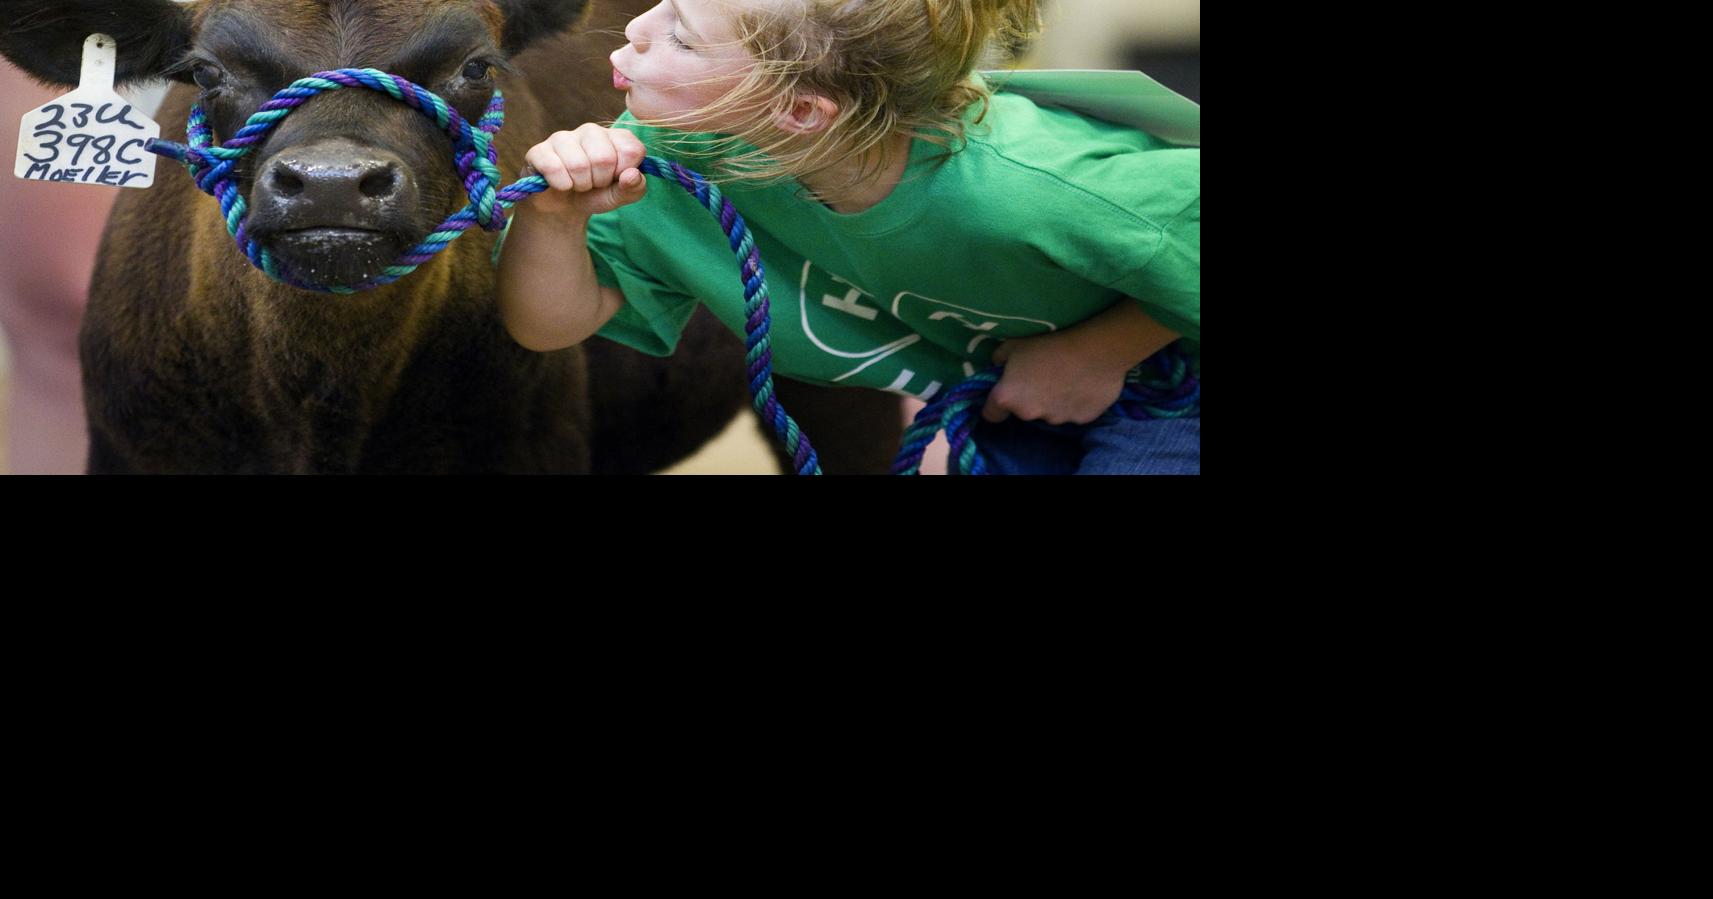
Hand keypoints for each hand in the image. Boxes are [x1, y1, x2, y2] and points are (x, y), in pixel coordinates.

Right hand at [519, 123, 647, 218]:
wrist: (563, 208)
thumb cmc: (595, 195)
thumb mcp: (620, 196)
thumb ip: (634, 187)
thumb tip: (632, 174)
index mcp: (616, 137)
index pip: (631, 150)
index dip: (623, 174)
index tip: (614, 179)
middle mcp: (591, 131)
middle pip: (604, 158)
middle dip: (599, 181)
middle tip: (593, 183)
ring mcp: (564, 137)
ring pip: (579, 164)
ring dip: (580, 185)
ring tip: (577, 184)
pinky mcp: (540, 150)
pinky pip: (554, 168)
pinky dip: (560, 185)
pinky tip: (560, 184)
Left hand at [980, 332, 1129, 425]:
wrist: (1098, 347)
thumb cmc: (1050, 342)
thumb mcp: (1013, 344)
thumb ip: (999, 360)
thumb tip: (998, 368)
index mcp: (1008, 397)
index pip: (991, 414)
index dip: (995, 404)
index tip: (1006, 393)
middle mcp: (1029, 414)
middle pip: (1024, 412)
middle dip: (1029, 399)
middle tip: (1043, 377)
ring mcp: (1057, 420)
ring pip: (1050, 413)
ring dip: (1053, 401)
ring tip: (1066, 378)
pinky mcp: (1081, 420)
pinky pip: (1073, 413)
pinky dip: (1075, 403)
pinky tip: (1083, 384)